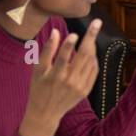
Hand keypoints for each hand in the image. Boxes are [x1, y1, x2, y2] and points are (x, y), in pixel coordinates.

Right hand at [18, 20, 100, 135]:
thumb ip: (47, 50)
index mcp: (55, 76)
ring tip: (91, 36)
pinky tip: (90, 52)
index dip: (68, 44)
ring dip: (92, 47)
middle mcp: (70, 81)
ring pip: (91, 62)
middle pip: (83, 56)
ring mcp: (80, 87)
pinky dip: (93, 60)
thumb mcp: (38, 70)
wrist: (46, 113)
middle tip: (97, 23)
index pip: (63, 57)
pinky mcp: (86, 90)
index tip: (75, 33)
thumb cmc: (38, 88)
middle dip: (91, 37)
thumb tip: (56, 32)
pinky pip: (94, 71)